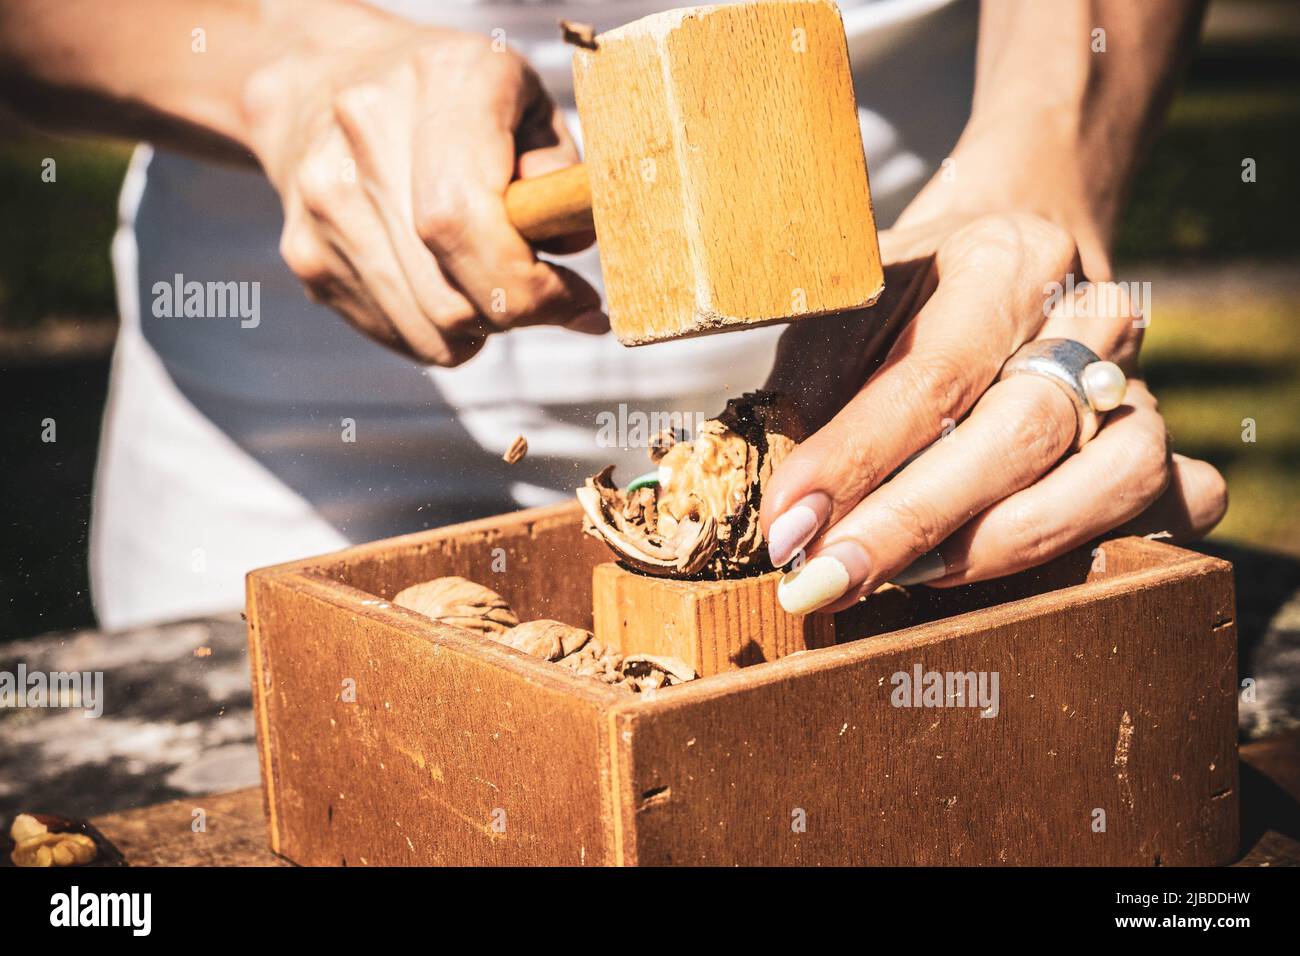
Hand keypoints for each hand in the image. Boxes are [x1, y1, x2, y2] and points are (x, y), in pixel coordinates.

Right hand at [242, 10, 604, 365]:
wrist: (320, 81)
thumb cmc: (452, 97)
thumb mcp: (526, 102)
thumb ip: (559, 171)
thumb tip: (569, 243)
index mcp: (441, 83)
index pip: (464, 222)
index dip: (526, 286)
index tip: (575, 298)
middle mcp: (367, 135)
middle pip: (448, 294)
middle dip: (515, 314)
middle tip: (546, 295)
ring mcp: (325, 202)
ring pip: (427, 332)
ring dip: (479, 329)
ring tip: (492, 281)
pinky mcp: (306, 254)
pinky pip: (396, 335)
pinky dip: (438, 331)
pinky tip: (447, 281)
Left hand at [761, 211, 1227, 613]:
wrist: (1001, 264)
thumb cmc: (902, 301)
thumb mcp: (846, 310)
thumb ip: (814, 385)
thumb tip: (788, 510)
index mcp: (1005, 260)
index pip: (934, 372)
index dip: (856, 459)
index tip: (791, 527)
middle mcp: (1090, 315)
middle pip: (1021, 434)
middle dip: (913, 524)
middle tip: (830, 580)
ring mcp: (1139, 382)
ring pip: (1114, 478)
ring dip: (1001, 547)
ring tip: (911, 578)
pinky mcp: (1166, 442)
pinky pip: (1175, 508)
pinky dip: (1106, 551)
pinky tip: (1022, 579)